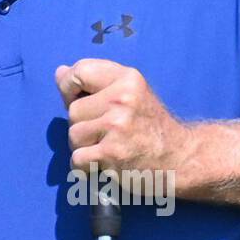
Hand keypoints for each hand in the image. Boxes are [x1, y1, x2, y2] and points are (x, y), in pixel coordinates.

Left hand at [55, 59, 192, 176]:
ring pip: (73, 135)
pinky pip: (77, 159)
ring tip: (107, 148)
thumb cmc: (150, 127)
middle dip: (83, 125)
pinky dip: (85, 167)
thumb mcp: (132, 93)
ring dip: (84, 147)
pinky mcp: (112, 153)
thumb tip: (60, 72)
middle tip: (107, 133)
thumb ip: (97, 82)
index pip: (79, 72)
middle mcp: (122, 98)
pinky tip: (104, 164)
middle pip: (72, 110)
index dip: (70, 89)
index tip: (82, 101)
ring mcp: (117, 126)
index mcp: (127, 78)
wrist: (179, 159)